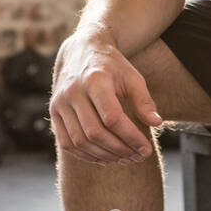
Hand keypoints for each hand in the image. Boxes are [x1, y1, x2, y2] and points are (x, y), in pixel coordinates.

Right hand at [49, 33, 162, 164]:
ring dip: (104, 155)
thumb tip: (156, 123)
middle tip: (137, 157)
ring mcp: (60, 103)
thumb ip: (143, 100)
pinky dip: (85, 155)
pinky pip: (67, 142)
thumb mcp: (132, 77)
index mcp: (95, 79)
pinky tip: (104, 158)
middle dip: (119, 149)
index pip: (112, 118)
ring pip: (80, 141)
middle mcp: (73, 92)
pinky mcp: (54, 113)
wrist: (81, 51)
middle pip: (95, 133)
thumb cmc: (112, 66)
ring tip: (124, 159)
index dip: (130, 137)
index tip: (146, 149)